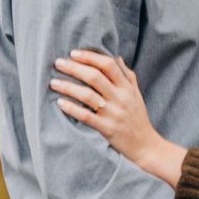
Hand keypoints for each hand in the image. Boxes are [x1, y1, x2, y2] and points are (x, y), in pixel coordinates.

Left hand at [52, 50, 184, 185]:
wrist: (145, 145)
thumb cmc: (138, 118)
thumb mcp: (136, 95)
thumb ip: (128, 76)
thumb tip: (117, 58)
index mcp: (128, 88)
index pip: (109, 65)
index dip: (91, 57)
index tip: (74, 53)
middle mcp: (122, 98)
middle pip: (96, 77)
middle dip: (75, 68)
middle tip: (58, 63)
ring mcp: (114, 113)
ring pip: (88, 96)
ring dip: (68, 87)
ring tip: (53, 82)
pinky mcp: (107, 128)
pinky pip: (86, 116)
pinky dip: (72, 109)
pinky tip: (60, 103)